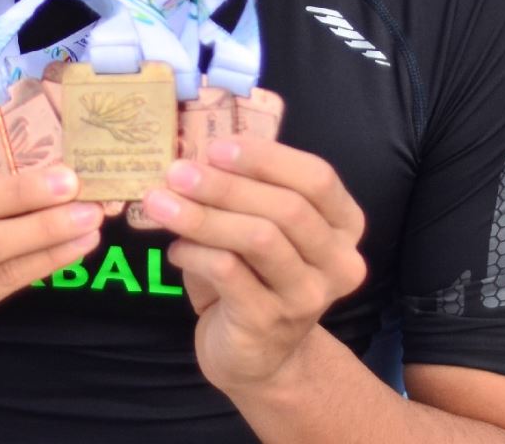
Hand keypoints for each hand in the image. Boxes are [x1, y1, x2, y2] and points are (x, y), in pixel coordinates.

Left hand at [139, 137, 366, 394]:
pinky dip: (194, 252)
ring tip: (160, 203)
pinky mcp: (269, 322)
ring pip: (258, 238)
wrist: (258, 357)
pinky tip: (176, 249)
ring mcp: (307, 296)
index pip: (318, 178)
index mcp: (344, 226)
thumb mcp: (262, 227)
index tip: (216, 147)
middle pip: (287, 208)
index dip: (267, 158)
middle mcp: (338, 262)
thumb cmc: (256, 277)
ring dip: (203, 215)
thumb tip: (196, 156)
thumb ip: (246, 192)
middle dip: (225, 185)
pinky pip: (228, 271)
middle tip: (177, 172)